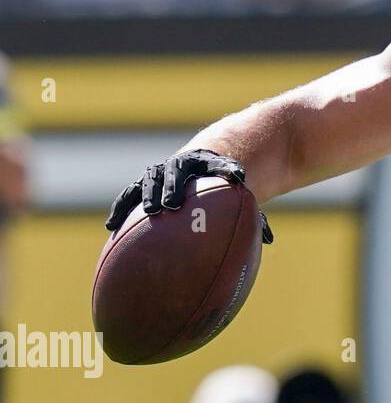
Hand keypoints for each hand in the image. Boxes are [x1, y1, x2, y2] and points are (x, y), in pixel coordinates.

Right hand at [105, 149, 272, 242]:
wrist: (196, 165)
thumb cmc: (220, 185)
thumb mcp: (235, 195)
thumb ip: (253, 213)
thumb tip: (268, 239)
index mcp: (207, 163)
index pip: (217, 164)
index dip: (225, 169)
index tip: (233, 178)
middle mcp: (180, 165)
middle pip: (174, 172)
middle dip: (172, 187)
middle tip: (171, 205)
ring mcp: (159, 173)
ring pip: (149, 180)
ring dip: (146, 195)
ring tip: (148, 213)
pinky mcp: (143, 185)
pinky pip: (129, 196)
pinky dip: (121, 208)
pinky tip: (111, 227)